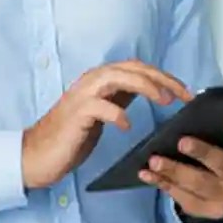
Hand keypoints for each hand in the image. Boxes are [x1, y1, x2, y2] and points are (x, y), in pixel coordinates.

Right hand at [21, 60, 193, 189]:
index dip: (164, 76)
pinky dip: (116, 113)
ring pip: (118, 78)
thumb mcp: (105, 111)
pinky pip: (99, 106)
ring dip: (144, 86)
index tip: (185, 92)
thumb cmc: (73, 135)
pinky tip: (127, 125)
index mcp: (102, 79)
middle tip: (183, 95)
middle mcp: (92, 80)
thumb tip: (155, 89)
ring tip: (164, 100)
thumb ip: (122, 96)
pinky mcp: (76, 113)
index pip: (138, 68)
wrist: (37, 154)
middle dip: (162, 79)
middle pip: (133, 68)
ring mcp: (83, 95)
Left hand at [139, 117, 222, 220]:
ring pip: (200, 185)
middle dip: (203, 153)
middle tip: (182, 141)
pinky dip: (164, 184)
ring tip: (155, 160)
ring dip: (175, 171)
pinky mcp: (210, 210)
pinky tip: (148, 174)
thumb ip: (222, 127)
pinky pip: (184, 198)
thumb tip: (194, 110)